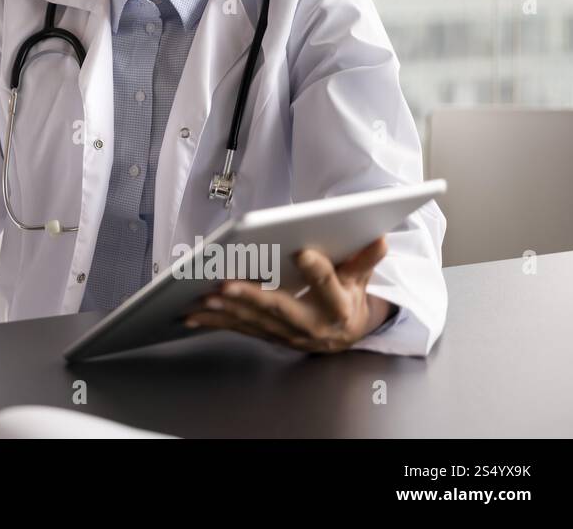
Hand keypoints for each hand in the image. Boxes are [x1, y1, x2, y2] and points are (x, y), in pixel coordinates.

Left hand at [181, 236, 395, 352]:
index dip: (318, 270)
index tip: (303, 251)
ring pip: (255, 321)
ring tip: (204, 297)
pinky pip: (240, 329)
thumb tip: (379, 236)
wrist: (345, 335)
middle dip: (252, 297)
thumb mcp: (362, 279)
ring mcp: (288, 334)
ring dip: (227, 310)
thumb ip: (366, 259)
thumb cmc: (350, 298)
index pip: (328, 285)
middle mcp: (312, 325)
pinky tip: (193, 316)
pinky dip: (216, 322)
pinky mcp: (269, 336)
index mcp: (339, 307)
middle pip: (281, 308)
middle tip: (226, 284)